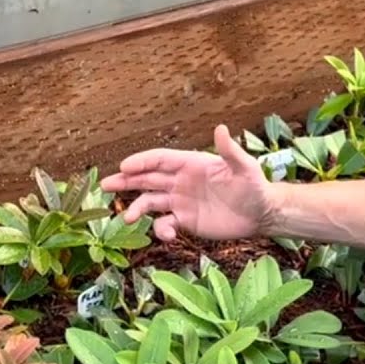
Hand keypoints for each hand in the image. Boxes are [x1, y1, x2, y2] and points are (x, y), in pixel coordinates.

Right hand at [100, 124, 275, 241]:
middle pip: (147, 179)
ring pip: (150, 202)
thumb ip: (230, 151)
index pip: (160, 159)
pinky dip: (161, 229)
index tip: (124, 167)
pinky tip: (167, 235)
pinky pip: (165, 224)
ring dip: (136, 208)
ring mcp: (180, 201)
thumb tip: (221, 128)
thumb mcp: (244, 168)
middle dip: (126, 181)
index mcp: (190, 164)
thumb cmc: (254, 186)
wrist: (260, 214)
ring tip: (126, 218)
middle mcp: (180, 181)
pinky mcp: (185, 221)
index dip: (141, 162)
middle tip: (104, 185)